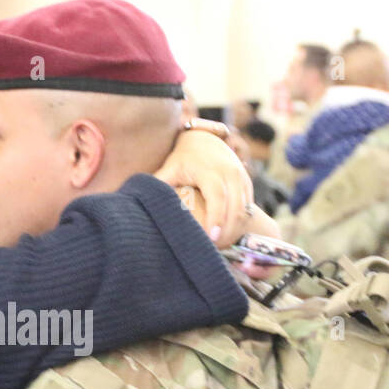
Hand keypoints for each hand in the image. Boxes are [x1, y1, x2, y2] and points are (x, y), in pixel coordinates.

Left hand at [155, 129, 254, 247]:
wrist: (203, 139)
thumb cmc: (182, 158)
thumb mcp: (169, 168)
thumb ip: (159, 184)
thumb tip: (140, 201)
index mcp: (210, 170)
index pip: (218, 196)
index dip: (216, 218)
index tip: (212, 238)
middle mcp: (230, 172)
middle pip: (235, 206)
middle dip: (228, 231)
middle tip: (216, 249)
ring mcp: (241, 176)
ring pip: (245, 209)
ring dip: (236, 229)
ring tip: (222, 246)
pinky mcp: (247, 182)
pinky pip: (248, 207)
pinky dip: (241, 223)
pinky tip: (229, 235)